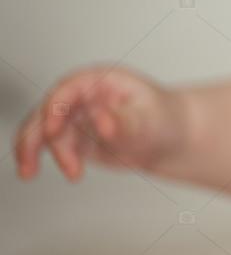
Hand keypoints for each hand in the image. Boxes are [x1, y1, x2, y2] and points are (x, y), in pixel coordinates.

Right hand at [13, 65, 186, 180]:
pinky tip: (47, 172)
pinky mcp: (76, 137)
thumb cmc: (165, 120)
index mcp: (102, 80)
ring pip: (42, 130)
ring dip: (34, 152)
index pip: (68, 89)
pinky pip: (50, 146)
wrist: (172, 139)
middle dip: (35, 137)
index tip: (53, 131)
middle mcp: (84, 96)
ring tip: (38, 174)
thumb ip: (123, 121)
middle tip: (33, 163)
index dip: (55, 108)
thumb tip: (101, 119)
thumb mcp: (149, 121)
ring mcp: (77, 116)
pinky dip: (42, 159)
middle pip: (47, 111)